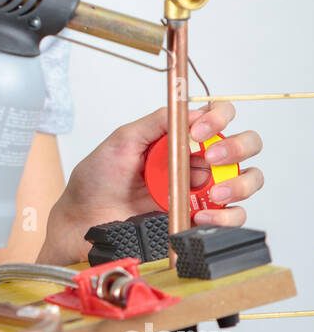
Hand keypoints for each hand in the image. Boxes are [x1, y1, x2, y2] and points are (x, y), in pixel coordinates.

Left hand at [47, 101, 263, 257]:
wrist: (84, 220)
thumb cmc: (97, 181)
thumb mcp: (122, 140)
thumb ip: (156, 122)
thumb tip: (191, 110)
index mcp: (180, 138)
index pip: (219, 117)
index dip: (218, 118)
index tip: (197, 132)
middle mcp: (197, 161)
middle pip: (245, 145)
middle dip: (236, 147)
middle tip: (210, 158)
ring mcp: (201, 190)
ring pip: (247, 179)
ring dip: (238, 183)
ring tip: (212, 192)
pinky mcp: (199, 218)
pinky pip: (232, 216)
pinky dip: (225, 215)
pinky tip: (200, 215)